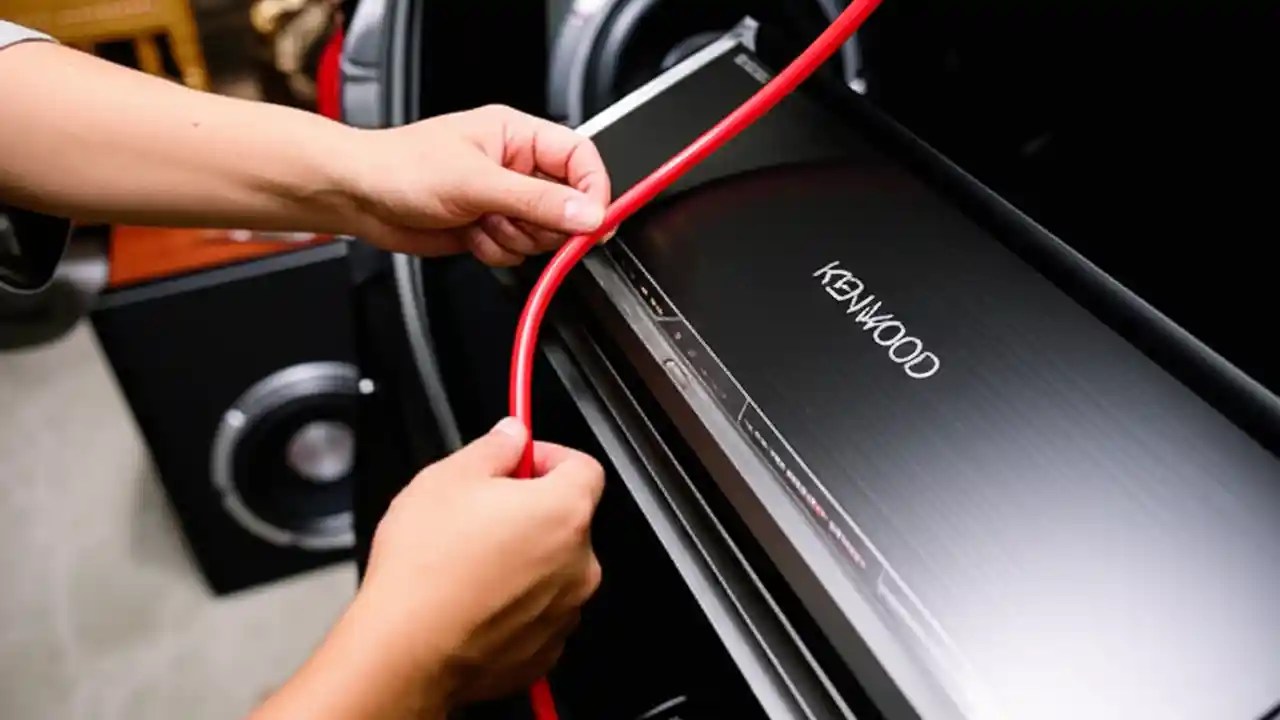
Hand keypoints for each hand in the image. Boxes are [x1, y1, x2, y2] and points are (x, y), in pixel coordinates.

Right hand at [250, 418, 605, 719]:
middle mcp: (578, 564)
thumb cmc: (424, 568)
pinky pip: (538, 611)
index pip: (584, 467)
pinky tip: (474, 597)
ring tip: (470, 560)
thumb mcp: (448, 478)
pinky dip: (515, 602)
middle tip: (482, 510)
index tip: (519, 460)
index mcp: (564, 512)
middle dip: (531, 509)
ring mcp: (565, 611)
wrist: (406, 650)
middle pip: (568, 520)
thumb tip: (511, 435)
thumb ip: (494, 448)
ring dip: (524, 558)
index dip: (549, 457)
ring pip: (552, 568)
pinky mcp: (546, 649)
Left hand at [344, 105, 612, 265]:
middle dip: (544, 223)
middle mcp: (516, 166)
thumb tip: (587, 214)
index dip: (593, 191)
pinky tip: (472, 235)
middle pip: (568, 204)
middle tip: (516, 220)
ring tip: (482, 223)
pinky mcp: (489, 228)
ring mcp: (503, 200)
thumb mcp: (477, 183)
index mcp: (519, 136)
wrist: (359, 197)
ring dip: (515, 239)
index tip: (593, 221)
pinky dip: (497, 251)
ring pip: (543, 234)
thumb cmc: (401, 168)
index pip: (581, 159)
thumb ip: (537, 201)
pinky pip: (518, 251)